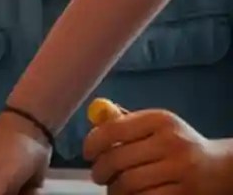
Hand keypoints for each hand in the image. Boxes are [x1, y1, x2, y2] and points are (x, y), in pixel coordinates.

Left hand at [85, 110, 232, 194]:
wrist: (221, 168)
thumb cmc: (180, 144)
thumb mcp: (159, 127)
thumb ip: (127, 123)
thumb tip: (93, 119)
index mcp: (160, 120)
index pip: (113, 129)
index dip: (92, 143)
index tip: (87, 153)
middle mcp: (171, 143)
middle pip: (117, 159)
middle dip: (100, 170)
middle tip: (97, 175)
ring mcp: (181, 170)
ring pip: (129, 183)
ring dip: (113, 189)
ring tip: (114, 187)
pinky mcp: (186, 194)